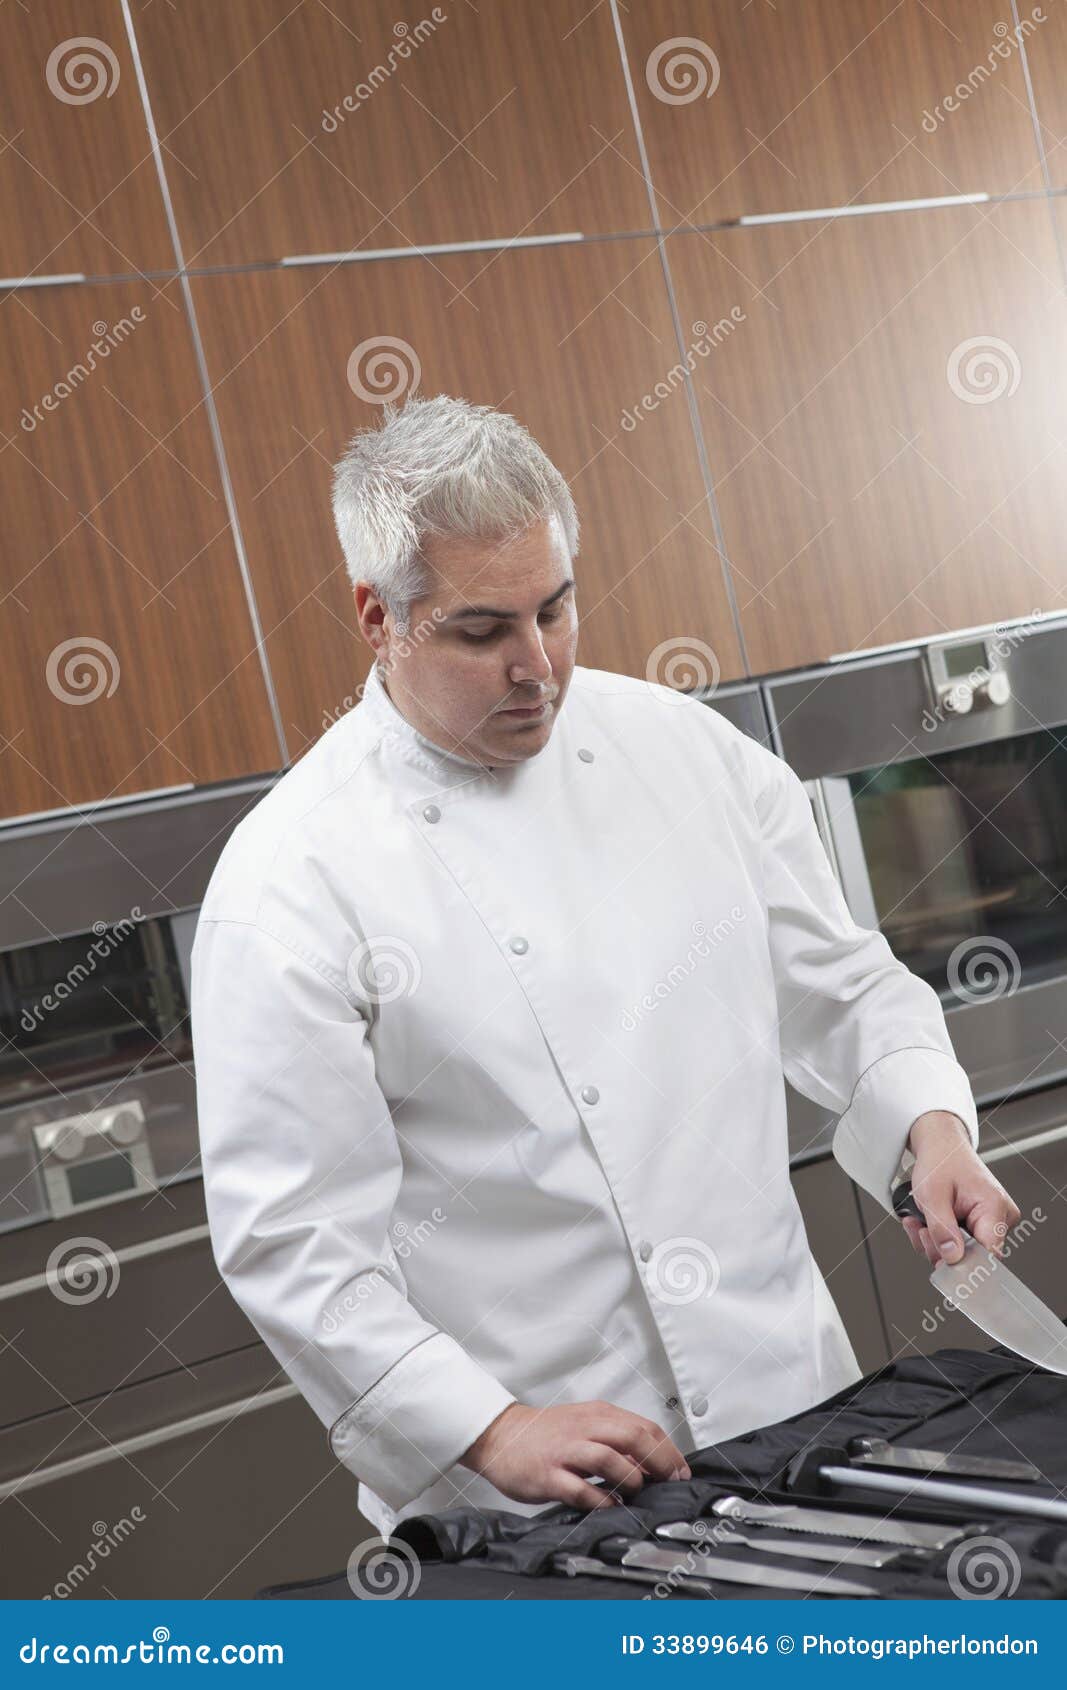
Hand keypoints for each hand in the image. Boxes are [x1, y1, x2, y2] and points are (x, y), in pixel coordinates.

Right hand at [458, 1400, 691, 1511]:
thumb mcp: (585, 1425)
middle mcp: (584, 1429)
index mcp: (598, 1415)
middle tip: (670, 1483)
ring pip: (609, 1459)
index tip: (680, 1472)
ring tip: (636, 1492)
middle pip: (633, 1437)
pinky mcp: (549, 1475)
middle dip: (660, 1463)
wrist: (501, 1435)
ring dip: (631, 1479)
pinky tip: (609, 1507)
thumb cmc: (546, 1434)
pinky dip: (601, 1501)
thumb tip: (652, 1462)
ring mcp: (566, 1452)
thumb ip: (616, 1439)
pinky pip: (581, 1490)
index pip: (644, 1427)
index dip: (669, 1452)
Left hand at [902, 1110, 1020, 1267]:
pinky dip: (938, 1236)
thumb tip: (953, 1258)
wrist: (941, 1145)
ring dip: (934, 1241)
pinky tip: (926, 1222)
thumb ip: (942, 1230)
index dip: (963, 1262)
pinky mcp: (981, 1224)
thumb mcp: (932, 1196)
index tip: (940, 1260)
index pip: (989, 1254)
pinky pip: (959, 1242)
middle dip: (939, 1247)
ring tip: (920, 1221)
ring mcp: (992, 1221)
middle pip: (973, 1255)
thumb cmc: (940, 1161)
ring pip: (962, 1251)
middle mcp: (1001, 1216)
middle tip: (920, 1231)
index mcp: (994, 1207)